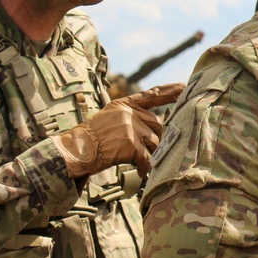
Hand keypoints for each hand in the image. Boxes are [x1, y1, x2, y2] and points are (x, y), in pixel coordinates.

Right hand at [50, 82, 183, 177]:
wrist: (74, 151)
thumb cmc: (90, 141)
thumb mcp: (108, 120)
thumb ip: (129, 120)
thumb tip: (155, 133)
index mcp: (123, 105)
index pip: (151, 95)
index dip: (169, 92)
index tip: (183, 87)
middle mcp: (127, 112)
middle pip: (156, 125)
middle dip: (154, 140)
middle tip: (144, 151)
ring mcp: (129, 127)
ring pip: (154, 142)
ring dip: (148, 154)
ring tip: (135, 161)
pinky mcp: (130, 143)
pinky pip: (147, 158)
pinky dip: (145, 167)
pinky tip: (139, 171)